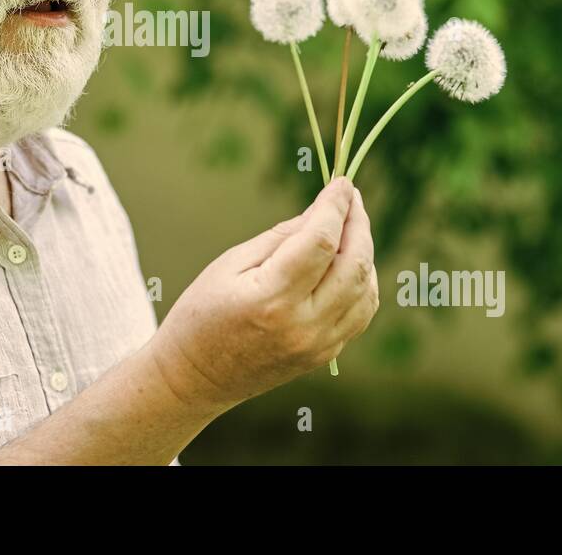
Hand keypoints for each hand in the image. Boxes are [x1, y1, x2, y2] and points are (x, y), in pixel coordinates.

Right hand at [150, 176, 378, 411]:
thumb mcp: (231, 263)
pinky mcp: (325, 356)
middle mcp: (303, 325)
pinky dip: (364, 281)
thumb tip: (321, 212)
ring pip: (367, 289)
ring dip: (365, 251)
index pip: (322, 241)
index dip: (336, 206)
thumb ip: (281, 237)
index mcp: (272, 298)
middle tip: (351, 198)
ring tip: (350, 226)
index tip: (342, 183)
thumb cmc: (202, 312)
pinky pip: (361, 312)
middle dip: (358, 223)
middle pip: (355, 264)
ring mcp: (319, 345)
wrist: (194, 378)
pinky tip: (349, 262)